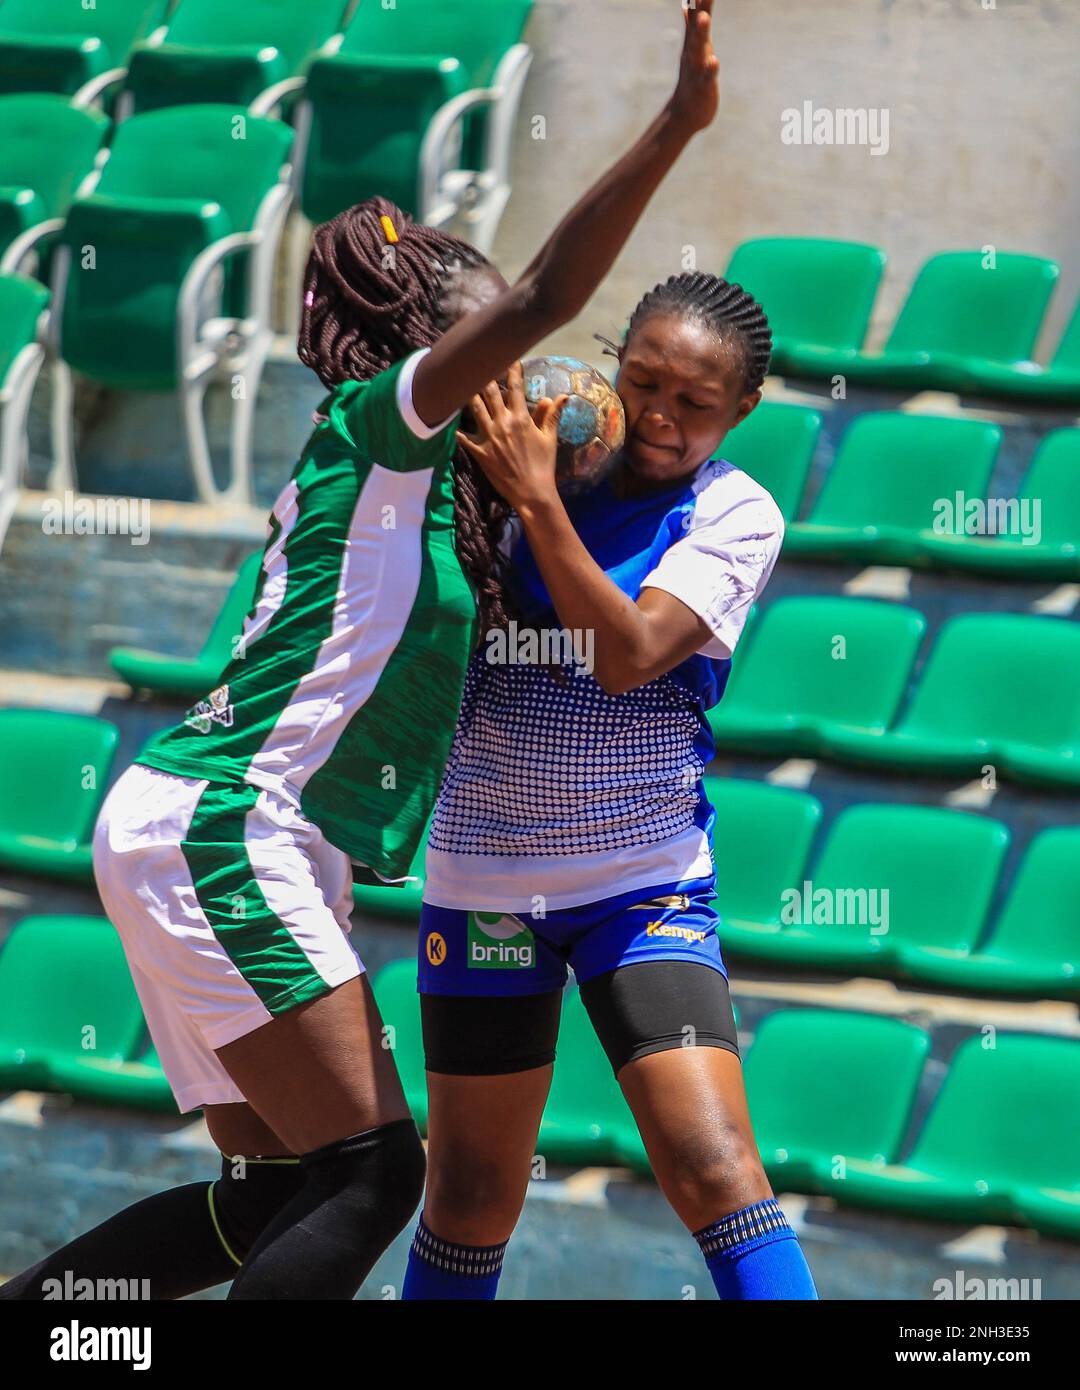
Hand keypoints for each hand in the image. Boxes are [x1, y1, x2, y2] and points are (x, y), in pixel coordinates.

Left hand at [456, 361, 567, 514]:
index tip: (511, 359)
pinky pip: (463, 436)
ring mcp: (488, 437)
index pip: (515, 388)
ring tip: (461, 380)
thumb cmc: (543, 465)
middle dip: (485, 376)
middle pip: (490, 393)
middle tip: (478, 362)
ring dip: (469, 393)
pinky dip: (456, 427)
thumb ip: (551, 415)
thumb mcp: (549, 439)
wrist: (531, 492)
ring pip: (475, 408)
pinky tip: (447, 417)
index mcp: (521, 418)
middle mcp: (502, 423)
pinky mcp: (479, 451)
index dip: (512, 371)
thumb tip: (562, 396)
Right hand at [669, 0, 719, 133]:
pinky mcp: (703, 87)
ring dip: (702, 35)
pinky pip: (707, 77)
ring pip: (699, 50)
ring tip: (705, 19)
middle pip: (697, 29)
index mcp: (693, 44)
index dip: (701, 1)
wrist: (685, 114)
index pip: (697, 17)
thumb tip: (687, 5)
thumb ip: (691, 27)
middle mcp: (694, 54)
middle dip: (700, 10)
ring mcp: (697, 70)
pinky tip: (714, 61)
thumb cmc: (692, 79)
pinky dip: (710, 69)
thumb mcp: (691, 50)